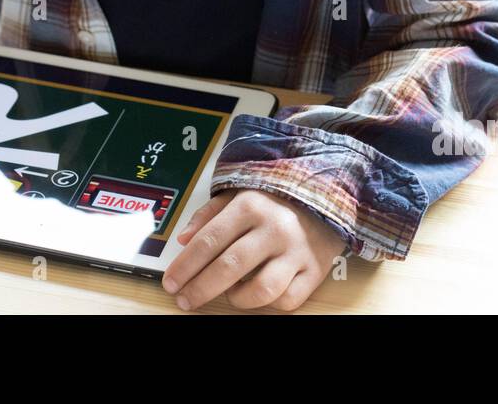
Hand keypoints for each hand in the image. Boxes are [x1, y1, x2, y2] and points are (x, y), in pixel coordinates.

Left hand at [162, 188, 346, 311]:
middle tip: (185, 300)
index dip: (185, 266)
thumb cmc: (274, 198)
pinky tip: (258, 293)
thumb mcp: (239, 194)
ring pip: (261, 290)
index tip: (170, 283)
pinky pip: (288, 300)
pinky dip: (269, 304)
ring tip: (228, 295)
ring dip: (237, 299)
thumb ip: (208, 215)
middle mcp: (273, 228)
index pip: (208, 241)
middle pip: (229, 267)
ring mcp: (296, 251)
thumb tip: (183, 239)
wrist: (327, 194)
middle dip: (200, 289)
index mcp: (249, 206)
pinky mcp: (315, 270)